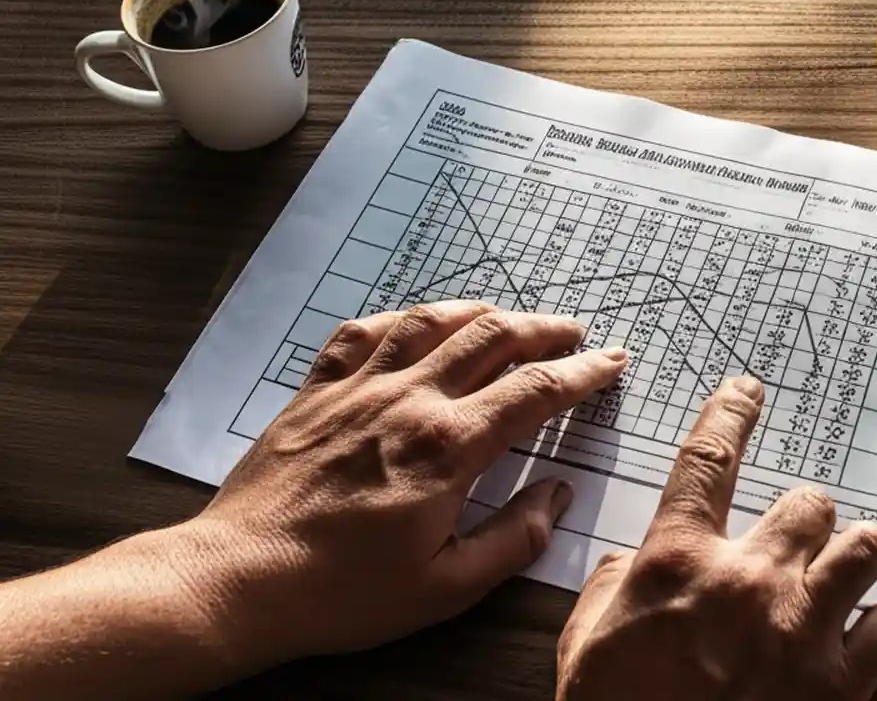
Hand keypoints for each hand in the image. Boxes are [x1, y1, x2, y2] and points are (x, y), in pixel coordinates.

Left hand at [174, 300, 626, 666]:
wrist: (241, 577)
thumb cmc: (341, 591)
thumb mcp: (445, 587)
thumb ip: (513, 539)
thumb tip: (556, 497)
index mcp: (447, 449)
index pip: (534, 391)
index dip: (582, 372)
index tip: (609, 363)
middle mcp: (408, 401)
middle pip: (492, 338)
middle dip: (543, 329)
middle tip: (572, 334)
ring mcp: (358, 388)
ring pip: (433, 322)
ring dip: (482, 311)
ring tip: (510, 317)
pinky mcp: (318, 390)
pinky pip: (364, 331)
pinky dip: (403, 317)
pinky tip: (419, 322)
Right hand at [556, 377, 876, 700]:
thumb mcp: (585, 644)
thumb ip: (613, 587)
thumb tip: (634, 563)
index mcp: (679, 563)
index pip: (708, 461)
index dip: (730, 414)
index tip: (747, 391)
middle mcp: (749, 581)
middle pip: (810, 502)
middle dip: (805, 515)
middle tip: (794, 538)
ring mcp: (803, 630)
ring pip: (867, 547)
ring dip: (855, 555)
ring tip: (843, 573)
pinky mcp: (841, 684)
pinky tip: (862, 636)